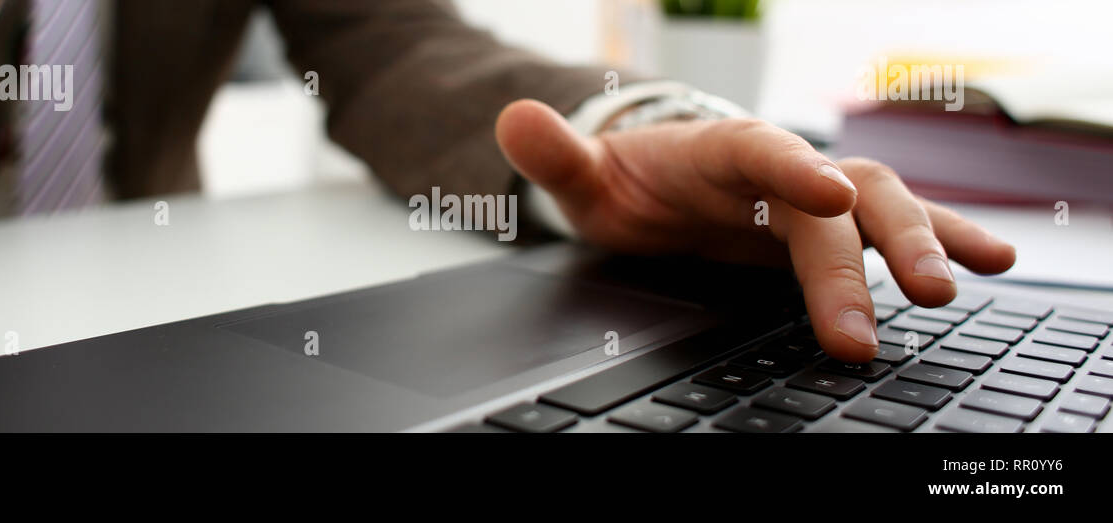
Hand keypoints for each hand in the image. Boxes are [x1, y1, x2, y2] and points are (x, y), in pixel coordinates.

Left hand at [494, 99, 1015, 361]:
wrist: (655, 184)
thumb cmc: (626, 183)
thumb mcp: (584, 177)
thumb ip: (555, 154)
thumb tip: (513, 117)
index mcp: (722, 151)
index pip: (761, 153)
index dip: (794, 169)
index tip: (825, 192)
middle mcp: (781, 169)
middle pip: (838, 198)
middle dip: (873, 246)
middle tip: (908, 299)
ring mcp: (813, 196)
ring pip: (882, 208)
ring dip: (922, 243)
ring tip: (959, 285)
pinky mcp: (833, 227)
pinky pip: (896, 228)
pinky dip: (946, 238)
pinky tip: (992, 261)